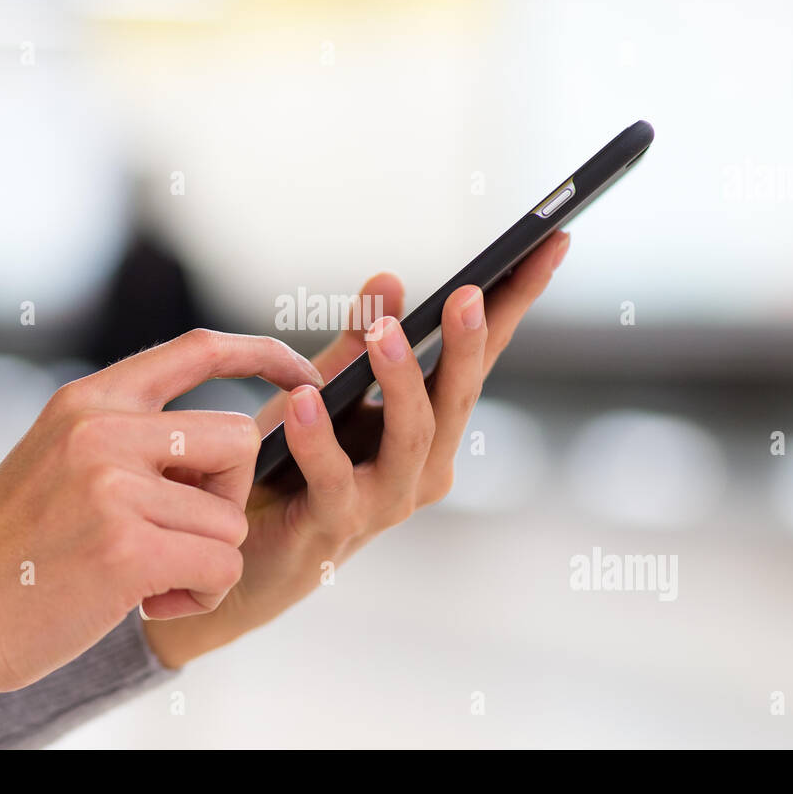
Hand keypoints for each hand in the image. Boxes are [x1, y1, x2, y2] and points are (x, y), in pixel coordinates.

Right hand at [0, 330, 321, 718]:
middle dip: (226, 499)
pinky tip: (148, 603)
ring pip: (231, 518)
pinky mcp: (127, 547)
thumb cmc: (13, 552)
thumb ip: (125, 436)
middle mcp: (102, 429)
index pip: (199, 349)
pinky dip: (200, 596)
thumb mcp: (58, 460)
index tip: (304, 374)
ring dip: (205, 560)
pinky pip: (222, 565)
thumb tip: (221, 438)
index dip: (265, 354)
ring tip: (143, 578)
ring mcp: (112, 485)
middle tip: (172, 537)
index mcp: (88, 399)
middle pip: (239, 441)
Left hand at [143, 231, 570, 666]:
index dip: (517, 298)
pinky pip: (334, 478)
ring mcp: (385, 501)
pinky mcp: (334, 526)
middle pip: (458, 395)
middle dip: (467, 342)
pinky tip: (302, 401)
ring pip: (411, 437)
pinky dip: (318, 439)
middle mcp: (423, 466)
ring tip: (384, 335)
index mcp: (430, 426)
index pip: (480, 354)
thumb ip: (356, 346)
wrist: (239, 553)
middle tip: (469, 291)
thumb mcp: (323, 393)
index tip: (552, 240)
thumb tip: (389, 279)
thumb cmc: (287, 468)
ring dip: (400, 383)